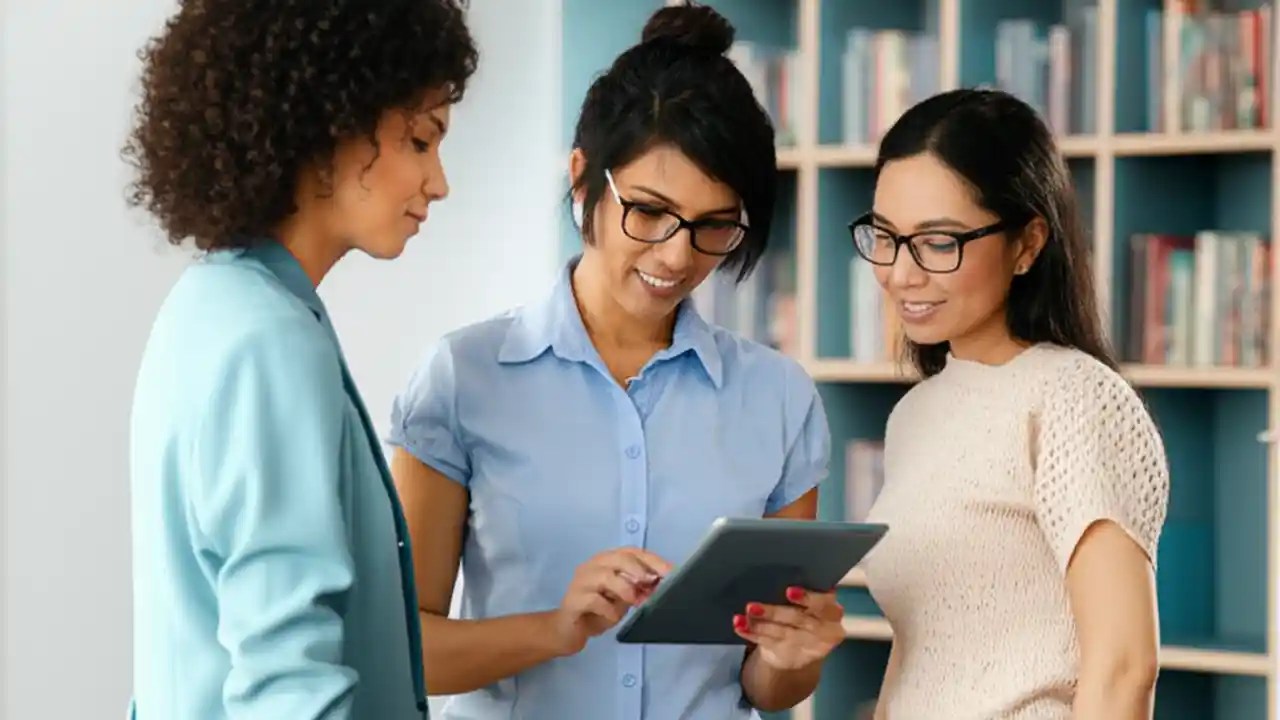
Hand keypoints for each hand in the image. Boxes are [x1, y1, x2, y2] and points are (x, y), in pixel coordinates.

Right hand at [549, 547, 671, 655]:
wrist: (567, 631)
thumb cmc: (597, 612)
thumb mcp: (623, 600)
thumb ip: (638, 589)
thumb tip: (659, 584)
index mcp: (606, 562)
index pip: (631, 552)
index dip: (652, 560)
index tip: (670, 572)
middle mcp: (592, 566)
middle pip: (618, 557)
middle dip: (639, 569)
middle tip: (651, 582)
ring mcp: (580, 582)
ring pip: (604, 575)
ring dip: (624, 587)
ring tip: (633, 601)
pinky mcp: (572, 600)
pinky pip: (593, 599)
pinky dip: (608, 608)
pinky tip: (612, 617)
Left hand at [733, 586, 843, 670]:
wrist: (803, 645)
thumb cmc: (806, 609)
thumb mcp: (811, 600)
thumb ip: (803, 589)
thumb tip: (776, 569)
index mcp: (831, 611)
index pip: (824, 604)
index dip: (808, 598)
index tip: (789, 591)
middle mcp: (822, 630)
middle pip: (799, 620)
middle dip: (774, 613)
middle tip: (752, 606)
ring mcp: (804, 645)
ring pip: (781, 634)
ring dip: (759, 625)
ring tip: (741, 617)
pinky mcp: (788, 655)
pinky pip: (768, 643)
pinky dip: (752, 634)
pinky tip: (740, 626)